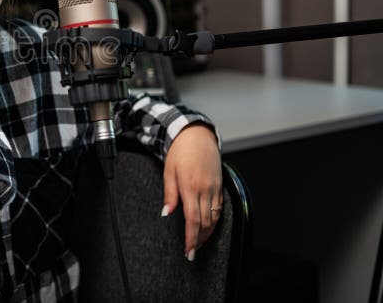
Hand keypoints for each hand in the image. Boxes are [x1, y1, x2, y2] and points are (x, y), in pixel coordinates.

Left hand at [162, 123, 221, 260]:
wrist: (197, 135)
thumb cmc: (180, 151)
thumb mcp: (168, 171)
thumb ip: (169, 194)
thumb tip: (167, 213)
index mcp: (190, 187)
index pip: (192, 220)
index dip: (191, 238)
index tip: (188, 251)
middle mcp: (205, 189)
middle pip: (205, 223)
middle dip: (199, 240)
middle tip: (192, 252)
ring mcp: (214, 188)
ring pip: (214, 218)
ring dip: (208, 233)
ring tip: (199, 243)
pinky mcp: (220, 186)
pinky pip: (219, 208)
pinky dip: (215, 221)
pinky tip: (209, 226)